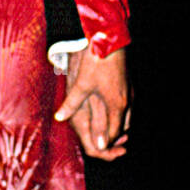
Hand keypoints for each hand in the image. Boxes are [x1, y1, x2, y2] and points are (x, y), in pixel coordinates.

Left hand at [54, 46, 129, 160]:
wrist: (110, 38)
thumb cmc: (96, 61)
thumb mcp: (81, 83)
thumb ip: (72, 103)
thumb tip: (59, 117)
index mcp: (116, 105)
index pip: (112, 134)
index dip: (104, 144)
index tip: (97, 150)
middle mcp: (126, 101)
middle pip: (122, 128)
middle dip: (111, 138)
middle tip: (102, 146)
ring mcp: (130, 92)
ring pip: (127, 117)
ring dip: (117, 125)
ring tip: (105, 130)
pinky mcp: (129, 84)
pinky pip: (127, 106)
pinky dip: (120, 114)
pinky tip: (109, 110)